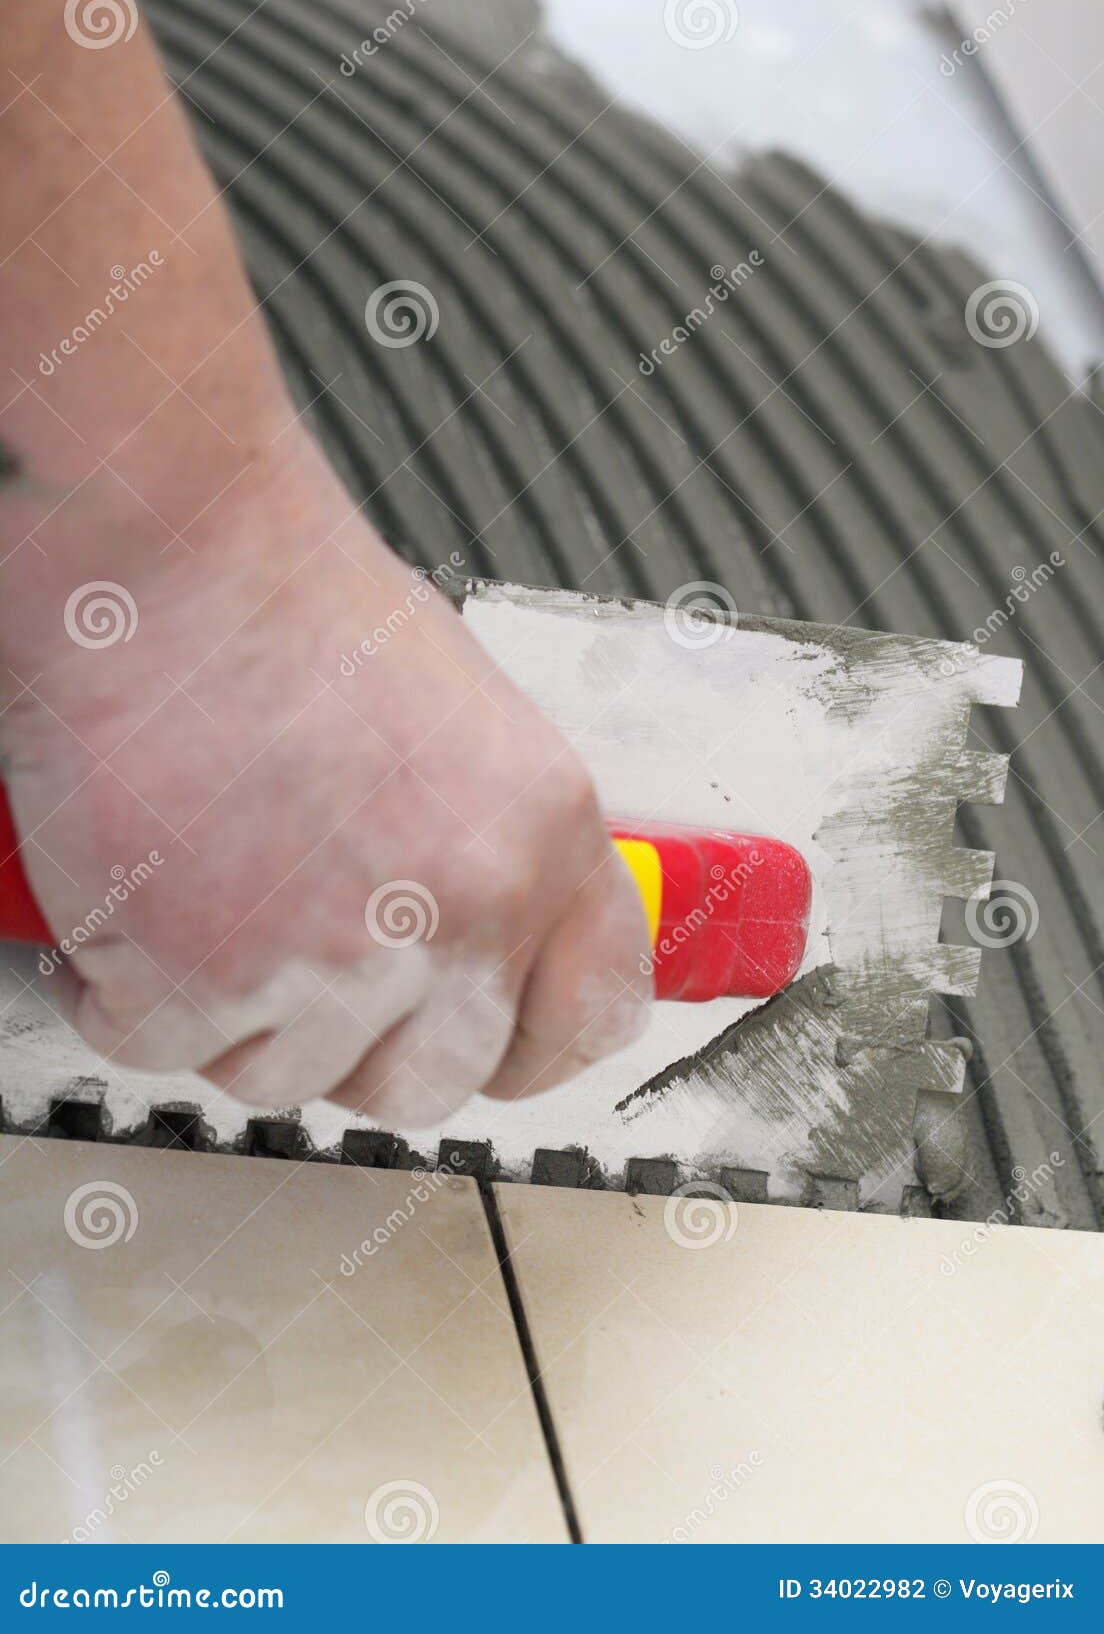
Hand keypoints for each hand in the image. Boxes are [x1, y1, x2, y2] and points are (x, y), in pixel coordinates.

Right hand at [0, 445, 650, 1124]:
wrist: (162, 551)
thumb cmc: (289, 603)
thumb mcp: (464, 717)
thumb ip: (492, 848)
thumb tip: (485, 939)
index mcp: (541, 837)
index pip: (592, 1013)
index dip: (532, 1049)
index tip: (495, 1050)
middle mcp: (458, 911)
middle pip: (427, 1084)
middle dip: (358, 1050)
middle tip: (303, 973)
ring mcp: (333, 958)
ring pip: (283, 1081)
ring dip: (233, 1016)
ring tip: (204, 899)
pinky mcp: (197, 978)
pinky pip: (157, 1048)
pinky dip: (122, 989)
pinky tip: (131, 906)